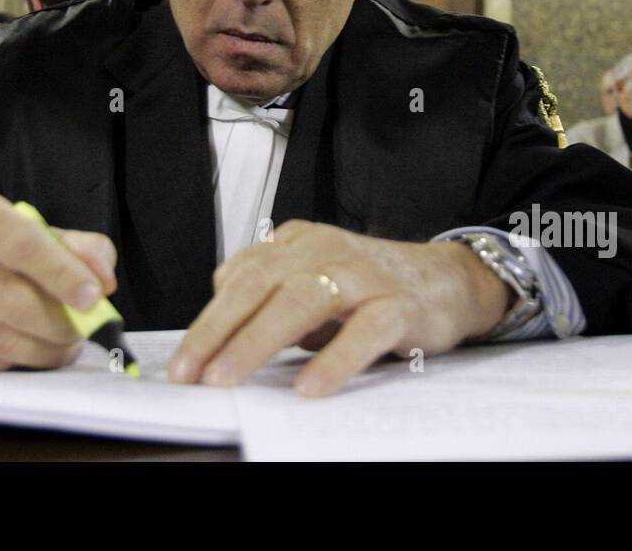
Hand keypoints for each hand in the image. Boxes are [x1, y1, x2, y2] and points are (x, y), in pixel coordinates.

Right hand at [0, 189, 117, 369]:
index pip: (22, 244)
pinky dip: (12, 362)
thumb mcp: (36, 234)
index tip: (94, 297)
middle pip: (12, 300)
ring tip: (60, 343)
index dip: (61, 273)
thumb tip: (104, 279)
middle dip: (59, 323)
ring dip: (42, 349)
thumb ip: (81, 248)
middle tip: (84, 331)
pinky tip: (19, 346)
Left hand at [167, 220, 512, 396]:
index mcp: (300, 243)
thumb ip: (270, 289)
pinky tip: (309, 388)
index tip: (183, 361)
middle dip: (218, 331)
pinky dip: (334, 360)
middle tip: (191, 372)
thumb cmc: (371, 284)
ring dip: (258, 341)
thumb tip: (219, 317)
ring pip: (302, 301)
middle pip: (261, 284)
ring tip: (229, 377)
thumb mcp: (313, 277)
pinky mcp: (400, 307)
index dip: (208, 319)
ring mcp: (364, 277)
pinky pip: (364, 332)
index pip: (242, 276)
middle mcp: (327, 252)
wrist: (448, 279)